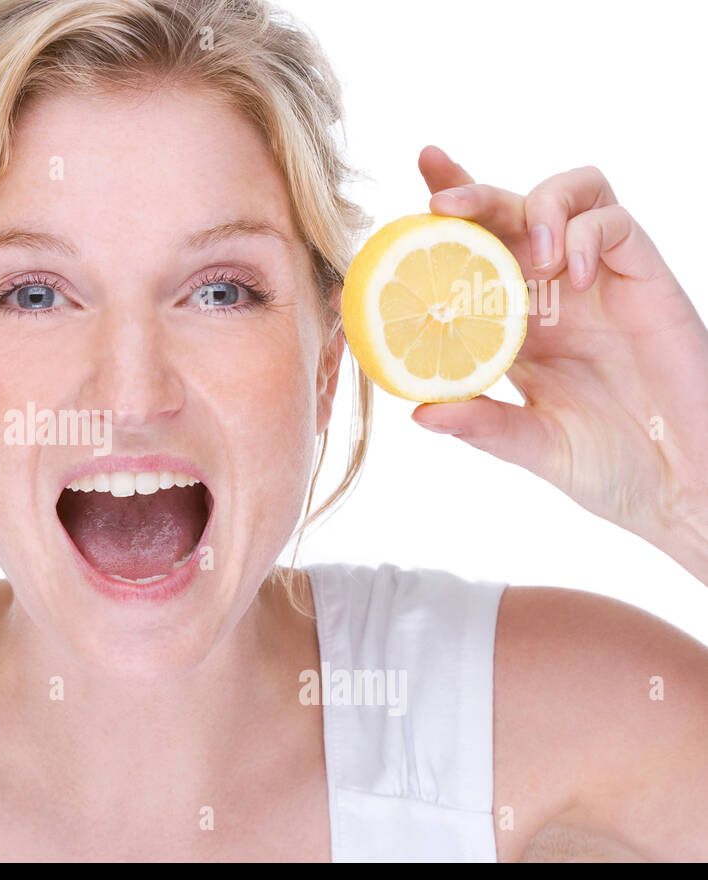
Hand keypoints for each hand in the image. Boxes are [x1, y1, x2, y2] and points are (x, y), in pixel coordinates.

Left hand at [411, 145, 707, 559]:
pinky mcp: (646, 280)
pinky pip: (616, 224)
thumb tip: (416, 412)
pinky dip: (586, 234)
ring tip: (526, 258)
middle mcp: (554, 292)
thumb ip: (481, 425)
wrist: (684, 487)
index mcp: (516, 323)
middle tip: (438, 202)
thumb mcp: (534, 446)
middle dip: (472, 191)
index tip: (416, 175)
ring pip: (572, 193)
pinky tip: (568, 276)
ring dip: (537, 206)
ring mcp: (600, 281)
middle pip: (512, 210)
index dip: (451, 205)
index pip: (475, 249)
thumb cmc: (612, 467)